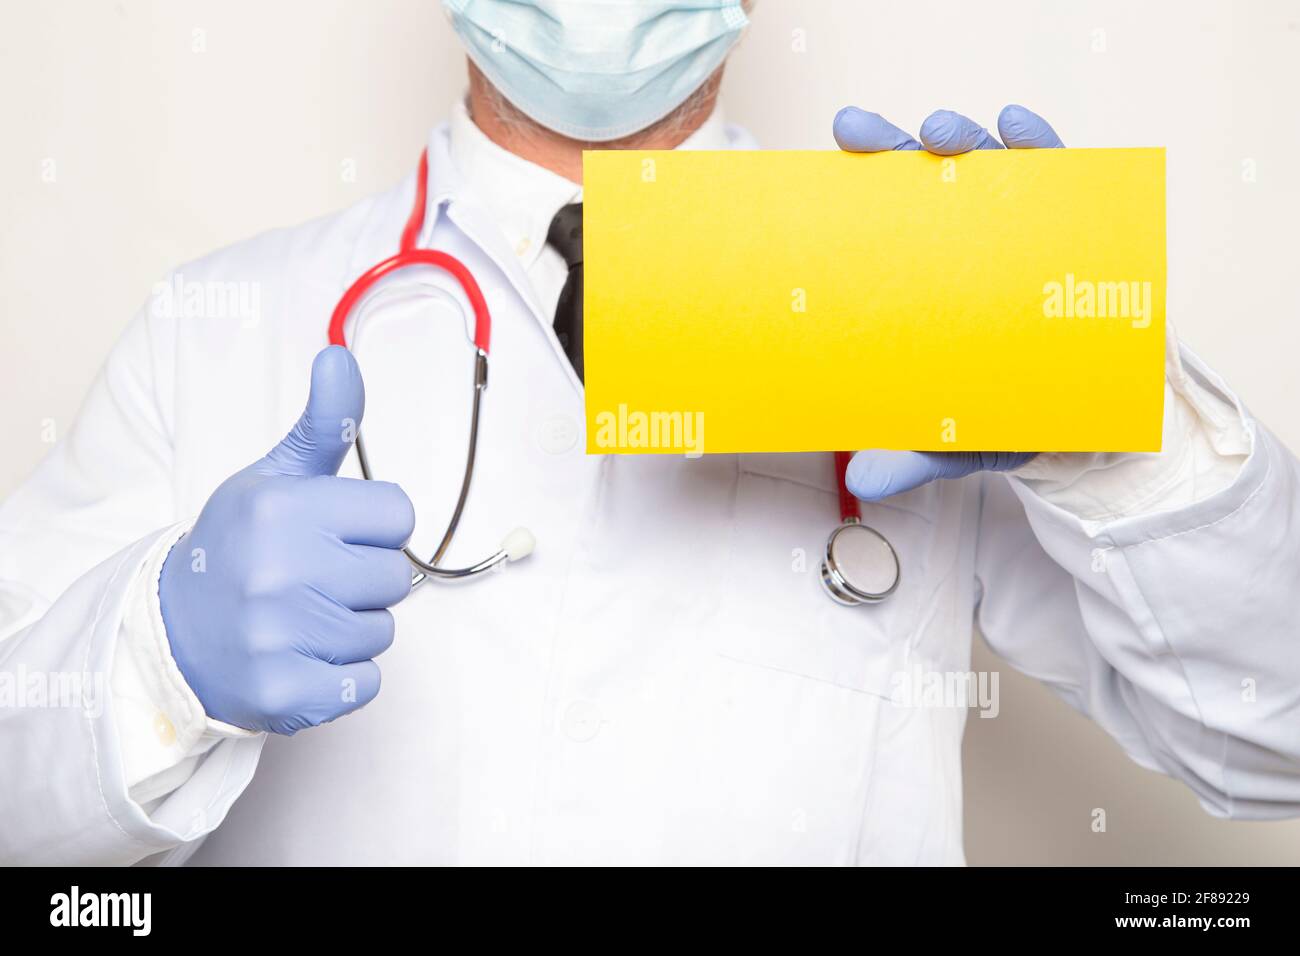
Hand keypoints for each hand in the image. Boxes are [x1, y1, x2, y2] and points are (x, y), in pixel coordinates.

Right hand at [159, 346, 414, 733]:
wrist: (170, 635)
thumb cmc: (237, 548)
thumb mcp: (273, 479)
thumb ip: (323, 424)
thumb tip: (340, 355)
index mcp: (282, 509)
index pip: (398, 515)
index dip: (372, 527)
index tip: (333, 535)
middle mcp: (280, 571)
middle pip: (396, 577)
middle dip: (364, 579)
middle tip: (312, 580)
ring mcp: (279, 636)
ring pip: (383, 631)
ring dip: (353, 629)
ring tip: (301, 619)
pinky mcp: (284, 693)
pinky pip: (367, 683)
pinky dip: (344, 677)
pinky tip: (302, 657)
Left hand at [832, 104, 1061, 499]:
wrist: (1089, 428)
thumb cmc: (1005, 420)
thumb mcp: (954, 442)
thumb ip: (911, 457)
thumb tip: (862, 480)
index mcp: (924, 277)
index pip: (881, 223)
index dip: (850, 191)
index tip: (817, 169)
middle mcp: (966, 239)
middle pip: (923, 176)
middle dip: (889, 144)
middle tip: (860, 133)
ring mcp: (1020, 226)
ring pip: (987, 163)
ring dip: (962, 135)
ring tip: (940, 133)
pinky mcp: (1078, 226)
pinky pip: (1061, 174)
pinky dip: (1042, 143)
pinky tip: (1019, 128)